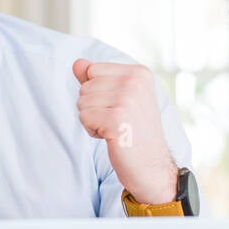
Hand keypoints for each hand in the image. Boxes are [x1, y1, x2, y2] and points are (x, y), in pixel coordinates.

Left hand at [72, 58, 177, 204]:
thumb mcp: (118, 98)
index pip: (92, 70)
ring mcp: (127, 100)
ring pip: (81, 102)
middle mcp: (135, 82)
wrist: (151, 165)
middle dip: (93, 107)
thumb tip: (77, 63)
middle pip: (85, 87)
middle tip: (117, 121)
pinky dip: (92, 131)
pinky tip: (112, 137)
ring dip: (92, 120)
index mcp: (138, 72)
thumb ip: (96, 79)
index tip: (118, 107)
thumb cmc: (133, 131)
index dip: (96, 92)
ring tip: (115, 129)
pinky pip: (84, 117)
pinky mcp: (117, 119)